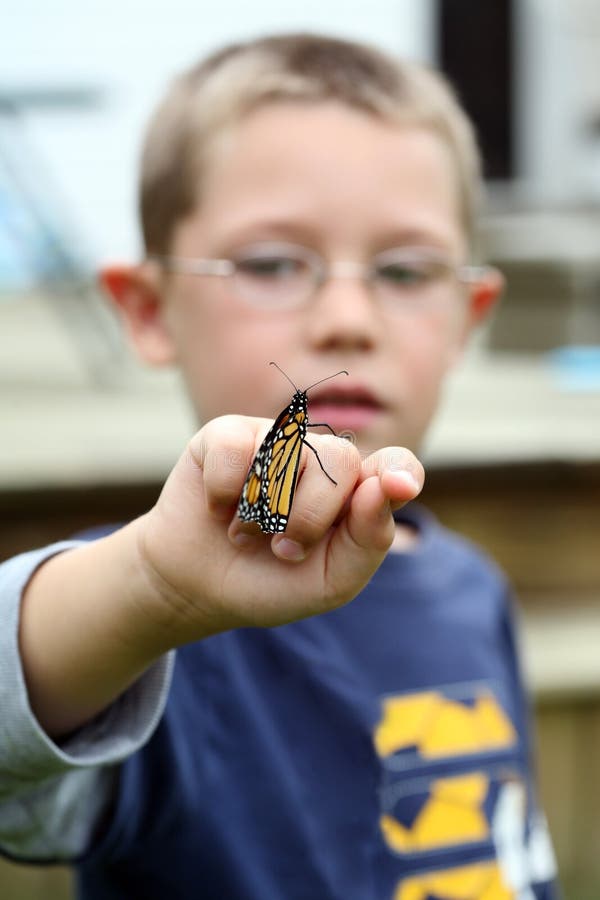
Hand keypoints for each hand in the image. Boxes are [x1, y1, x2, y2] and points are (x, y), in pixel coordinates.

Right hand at [136, 415, 423, 645]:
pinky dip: (224, 493)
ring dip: (261, 515)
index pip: (396, 466)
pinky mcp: (227, 434)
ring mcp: (275, 440)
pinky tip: (219, 509)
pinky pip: (236, 450)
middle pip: (342, 460)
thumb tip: (381, 488)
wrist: (199, 587)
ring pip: (288, 455)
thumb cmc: (272, 582)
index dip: (399, 471)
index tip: (397, 486)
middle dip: (309, 519)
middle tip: (283, 549)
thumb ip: (368, 541)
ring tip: (246, 533)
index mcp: (355, 492)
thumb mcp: (330, 582)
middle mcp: (320, 457)